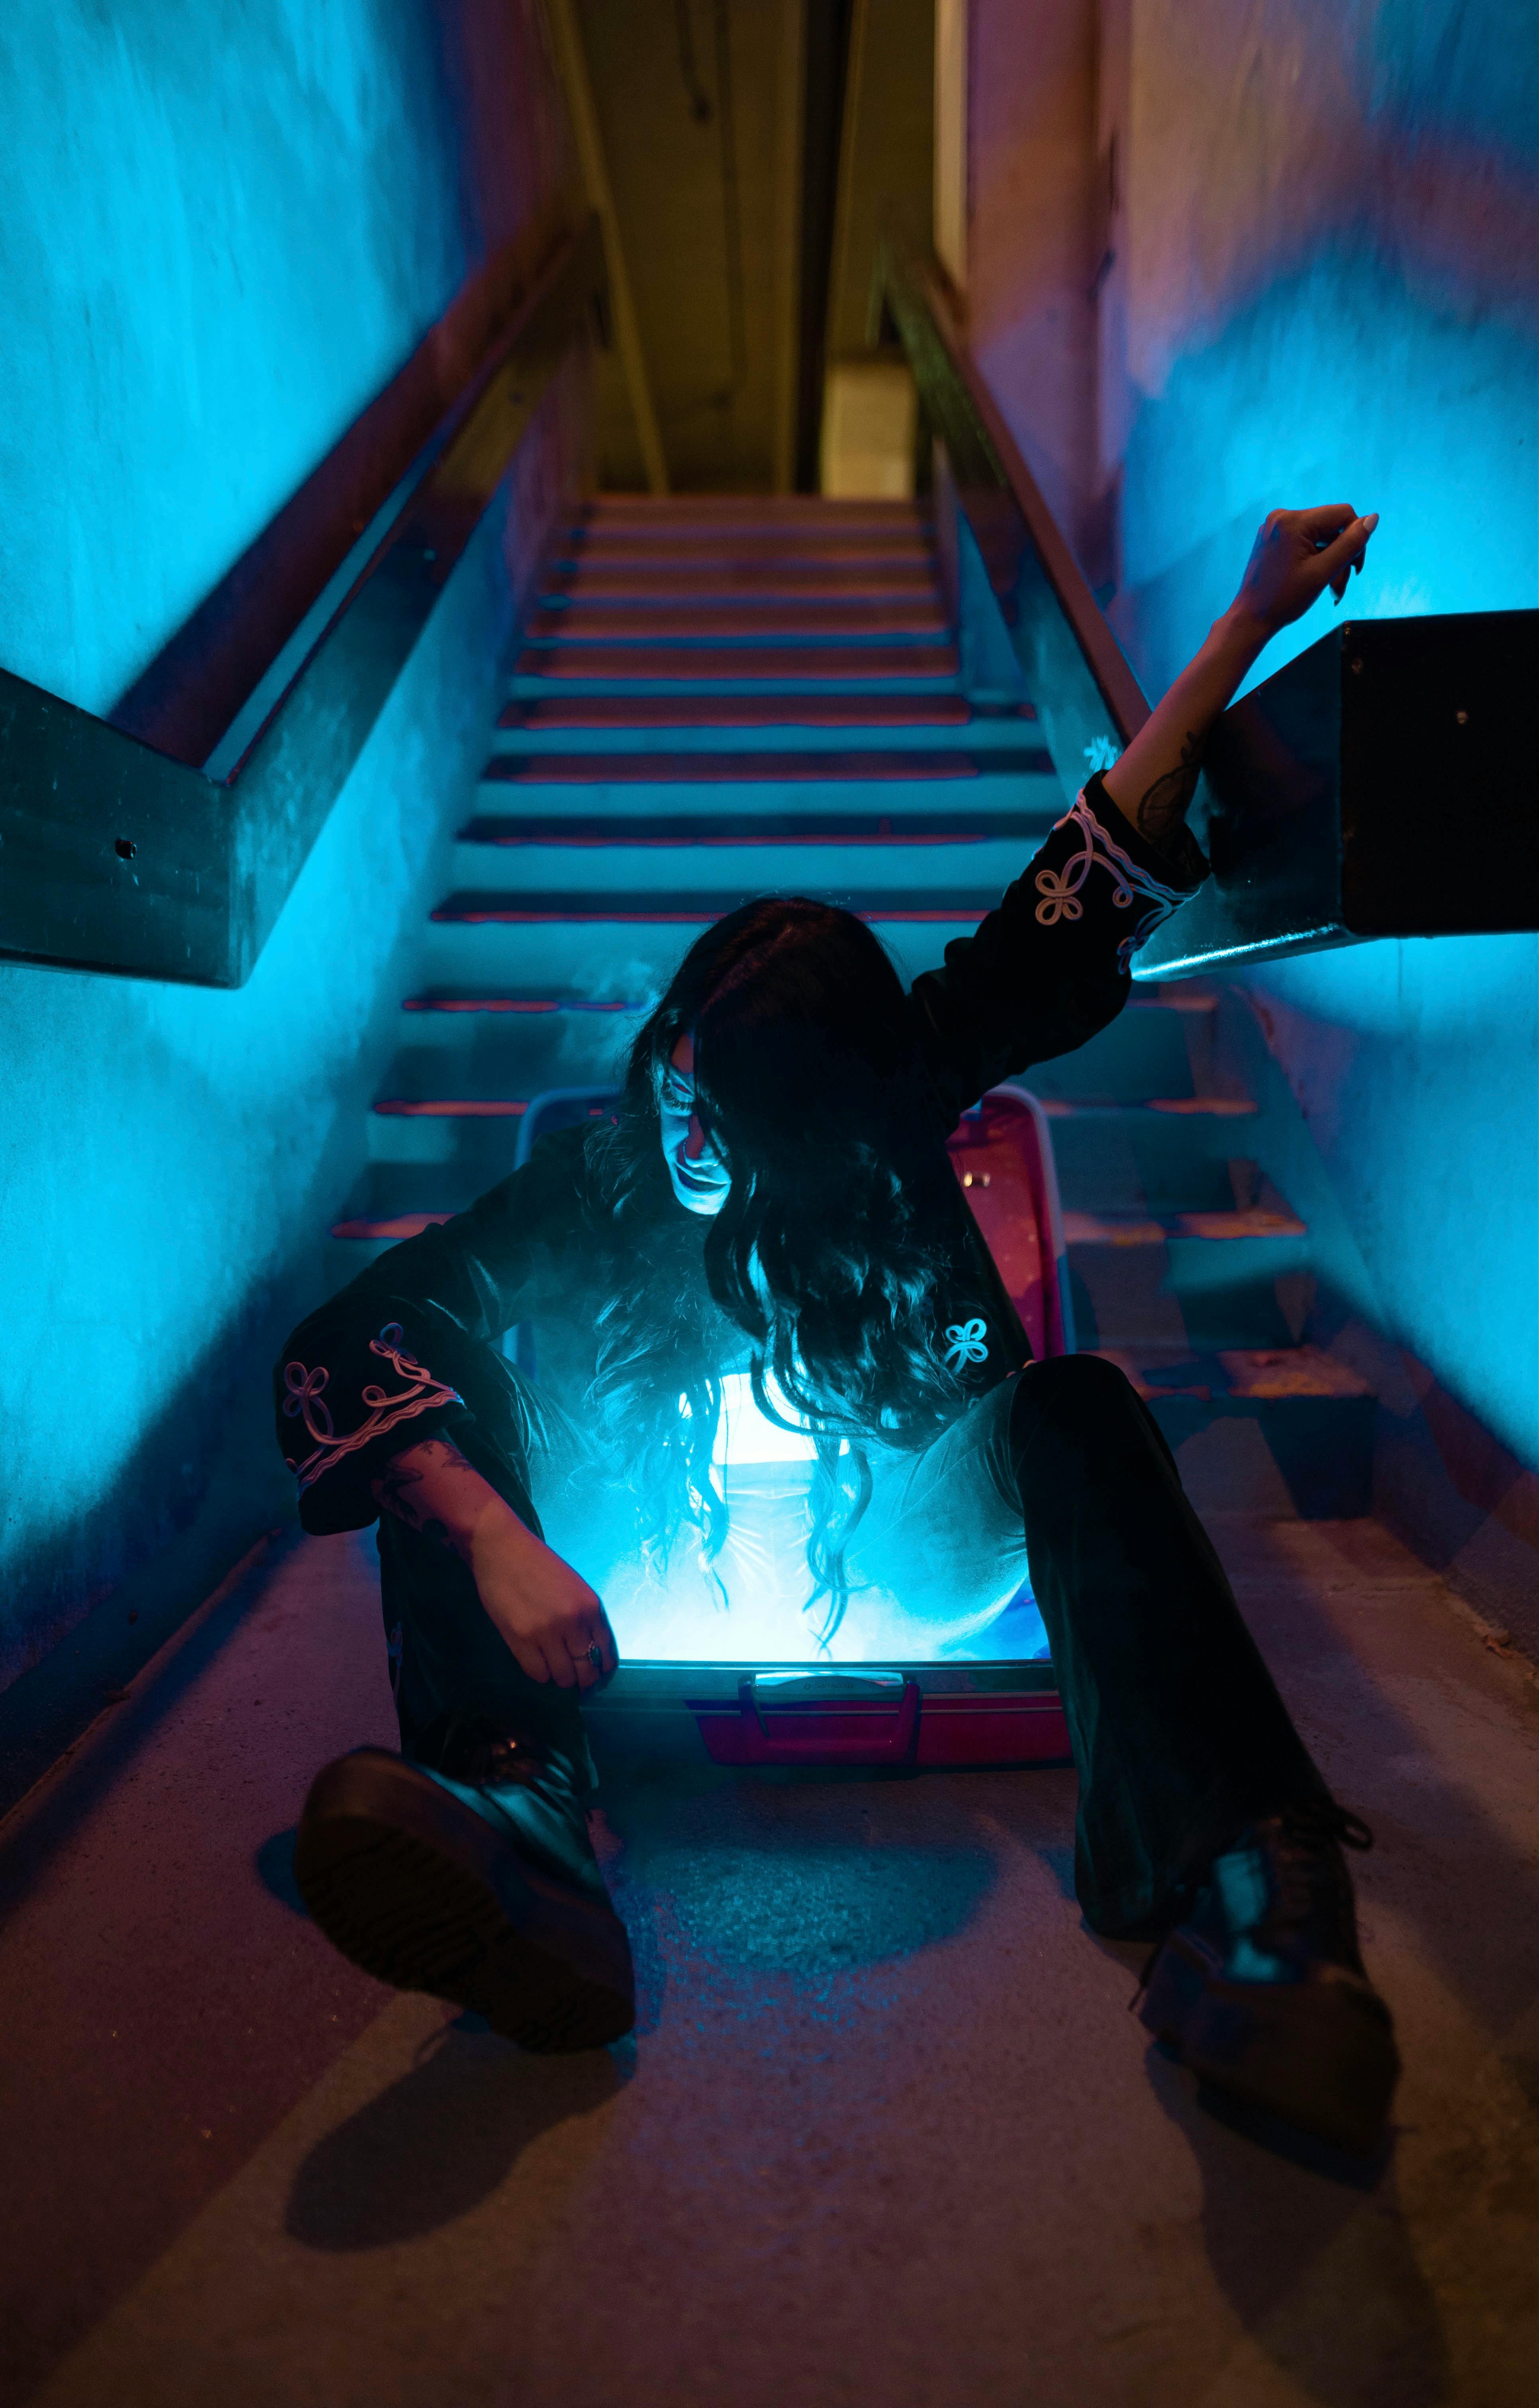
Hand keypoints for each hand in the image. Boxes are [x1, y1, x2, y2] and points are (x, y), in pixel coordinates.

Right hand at [467, 1503, 618, 1690]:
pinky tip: (538, 1665)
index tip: (598, 1676)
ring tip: (556, 1674)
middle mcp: (573, 1622)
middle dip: (584, 1681)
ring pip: (563, 1676)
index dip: (603, 1670)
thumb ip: (585, 1616)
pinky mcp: (520, 1639)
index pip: (606, 1652)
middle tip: (578, 1685)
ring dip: (561, 1680)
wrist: (502, 1549)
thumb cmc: (539, 1565)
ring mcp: (546, 1632)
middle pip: (586, 1669)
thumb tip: (591, 1650)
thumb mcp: (575, 1586)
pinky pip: (537, 1673)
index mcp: (591, 1606)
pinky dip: (540, 1675)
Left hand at [1229, 505, 1378, 639]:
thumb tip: (1373, 519)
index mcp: (1293, 521)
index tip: (1355, 568)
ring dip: (1330, 562)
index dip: (1356, 538)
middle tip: (1341, 586)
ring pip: (1320, 537)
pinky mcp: (1274, 539)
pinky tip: (1317, 582)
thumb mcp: (1323, 572)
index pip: (1343, 514)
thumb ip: (1350, 544)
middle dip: (1341, 556)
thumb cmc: (1283, 600)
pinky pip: (1305, 543)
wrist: (1250, 619)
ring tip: (1332, 590)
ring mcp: (1276, 528)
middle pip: (1331, 527)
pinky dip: (1315, 561)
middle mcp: (1282, 517)